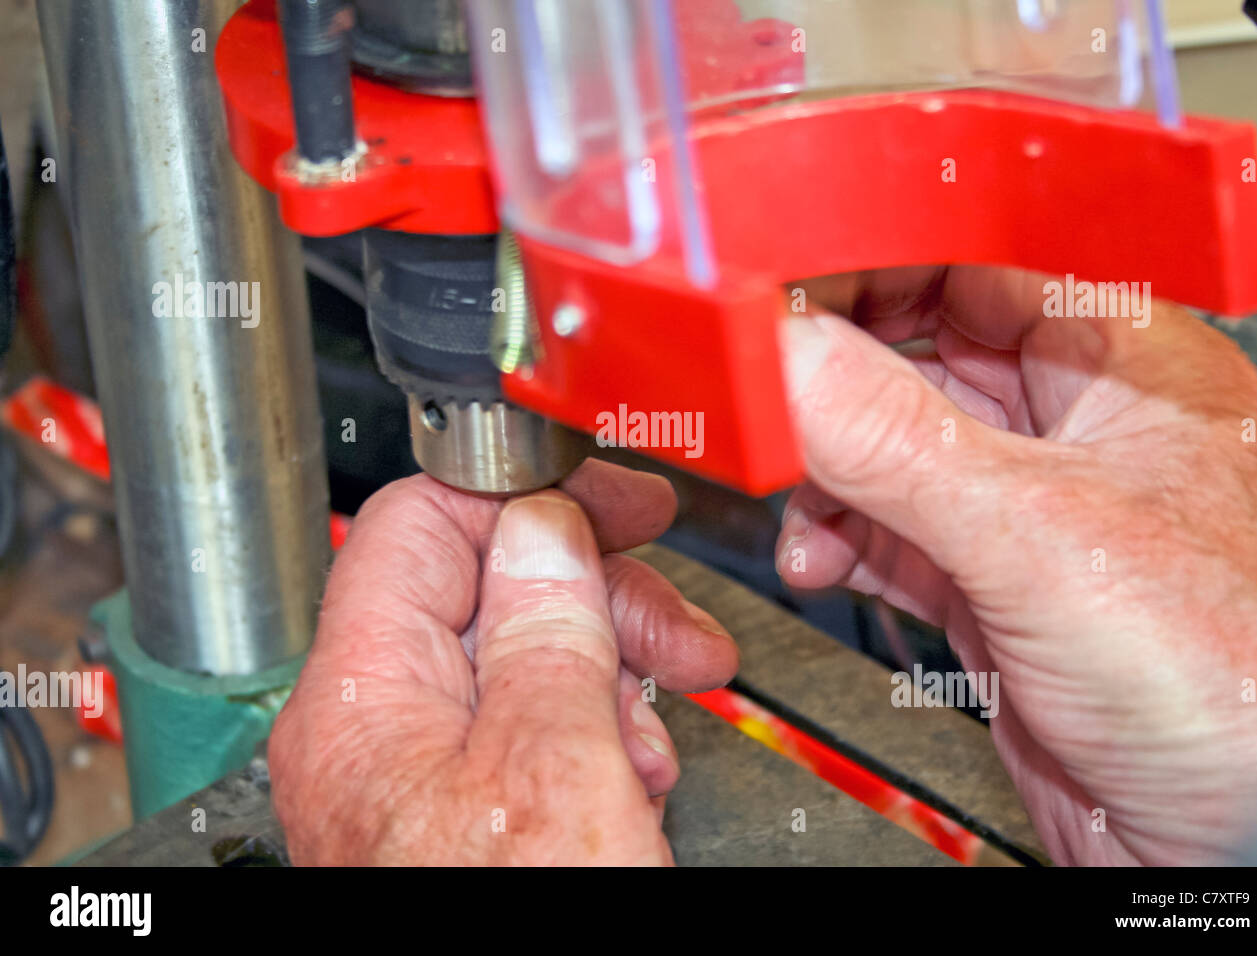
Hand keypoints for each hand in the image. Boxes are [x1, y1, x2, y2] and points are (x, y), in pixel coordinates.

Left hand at [269, 460, 736, 863]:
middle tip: (676, 628)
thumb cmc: (517, 926)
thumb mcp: (555, 770)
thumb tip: (544, 527)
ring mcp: (420, 776)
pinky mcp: (465, 814)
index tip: (611, 500)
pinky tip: (635, 770)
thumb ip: (548, 631)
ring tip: (660, 724)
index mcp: (367, 697)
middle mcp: (378, 731)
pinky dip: (597, 732)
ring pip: (519, 660)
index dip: (525, 498)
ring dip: (609, 671)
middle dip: (593, 595)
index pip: (421, 524)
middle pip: (482, 589)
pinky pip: (530, 730)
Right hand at [778, 266, 1256, 864]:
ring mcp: (1026, 508)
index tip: (769, 287)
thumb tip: (787, 356)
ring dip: (824, 475)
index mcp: (1121, 365)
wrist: (1247, 844)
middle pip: (914, 356)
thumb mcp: (1041, 541)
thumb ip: (896, 444)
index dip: (864, 263)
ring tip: (801, 507)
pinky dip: (836, 542)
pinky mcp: (989, 583)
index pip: (968, 263)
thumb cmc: (1244, 688)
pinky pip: (884, 531)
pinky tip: (821, 563)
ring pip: (886, 449)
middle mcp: (1072, 427)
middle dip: (828, 380)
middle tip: (760, 394)